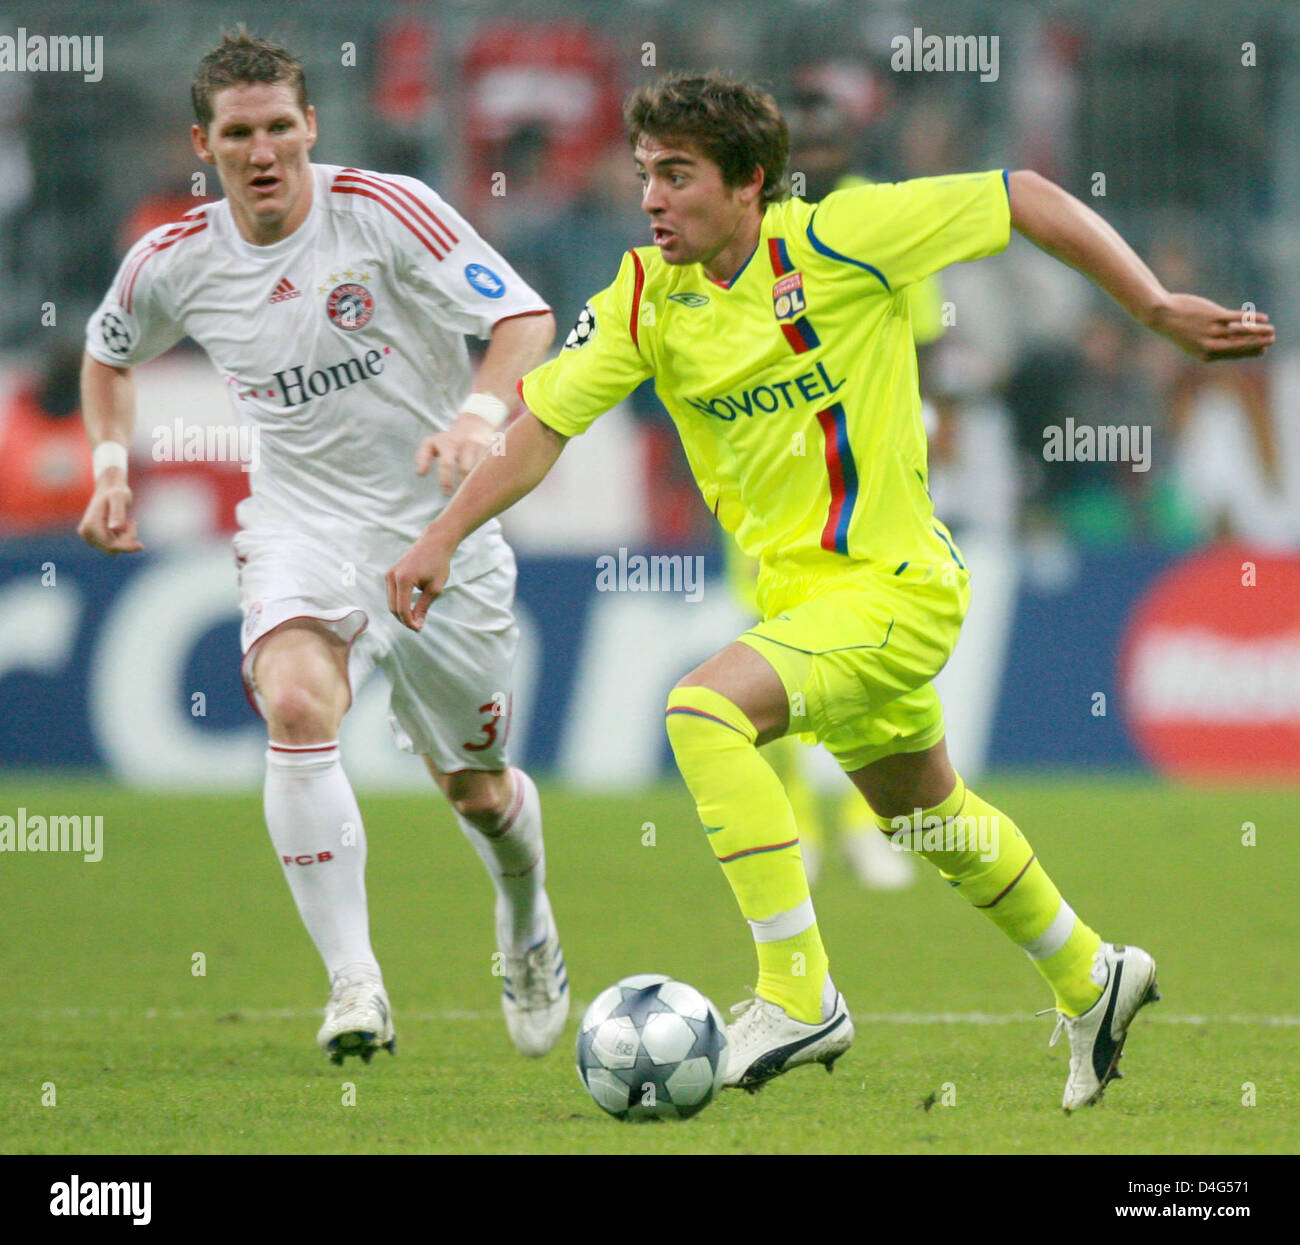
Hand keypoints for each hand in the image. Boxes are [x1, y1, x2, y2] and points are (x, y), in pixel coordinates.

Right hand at [76, 469, 143, 553]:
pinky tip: (123, 524)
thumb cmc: (116, 490)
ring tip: (127, 520)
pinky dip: (121, 537)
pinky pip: (112, 545)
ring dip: (124, 538)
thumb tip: (115, 528)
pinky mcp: (93, 537)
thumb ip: (118, 513)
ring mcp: (88, 535)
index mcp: (91, 524)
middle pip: (112, 549)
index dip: (128, 546)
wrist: (109, 487)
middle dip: (126, 539)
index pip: (111, 546)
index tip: (142, 544)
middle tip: (132, 522)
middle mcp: (86, 532)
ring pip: (113, 548)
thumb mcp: (119, 498)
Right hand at [386, 527, 454, 630]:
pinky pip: (392, 594)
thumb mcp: (434, 588)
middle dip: (404, 619)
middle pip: (393, 608)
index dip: (410, 623)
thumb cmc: (438, 564)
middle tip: (419, 626)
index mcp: (403, 580)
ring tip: (416, 617)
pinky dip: (399, 603)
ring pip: (391, 602)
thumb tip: (417, 624)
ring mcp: (389, 574)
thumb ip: (423, 607)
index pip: (402, 609)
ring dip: (401, 612)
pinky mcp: (390, 573)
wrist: (434, 542)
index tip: (420, 629)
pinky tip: (411, 607)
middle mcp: (392, 577)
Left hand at [415, 411, 498, 495]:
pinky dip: (488, 477)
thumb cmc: (450, 439)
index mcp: (450, 443)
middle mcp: (466, 443)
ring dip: (476, 482)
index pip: (446, 464)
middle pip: (466, 469)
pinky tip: (485, 484)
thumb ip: (423, 456)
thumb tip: (420, 473)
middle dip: (463, 485)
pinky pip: (492, 467)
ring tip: (473, 492)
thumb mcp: (432, 442)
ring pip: (480, 469)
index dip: (446, 481)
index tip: (446, 493)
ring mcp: (482, 445)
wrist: (474, 424)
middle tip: (461, 495)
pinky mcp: (494, 448)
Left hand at [1148, 294, 1275, 360]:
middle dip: (1259, 344)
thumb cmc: (1178, 327)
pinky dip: (1252, 318)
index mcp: (1206, 354)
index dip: (1250, 352)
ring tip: (1271, 330)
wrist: (1161, 315)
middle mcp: (1211, 345)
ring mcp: (1212, 331)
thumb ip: (1211, 342)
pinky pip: (1238, 318)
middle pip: (1241, 346)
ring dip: (1260, 331)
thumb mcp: (1194, 340)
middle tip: (1272, 340)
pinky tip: (1263, 318)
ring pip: (1243, 332)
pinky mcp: (1213, 316)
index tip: (1262, 351)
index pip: (1234, 354)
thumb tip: (1230, 339)